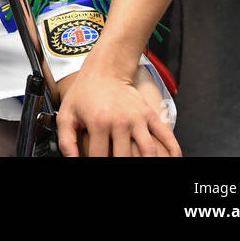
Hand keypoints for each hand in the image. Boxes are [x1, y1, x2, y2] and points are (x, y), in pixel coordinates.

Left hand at [55, 66, 179, 156]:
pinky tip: (171, 160)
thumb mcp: (67, 114)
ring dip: (148, 162)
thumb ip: (67, 141)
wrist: (105, 70)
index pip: (100, 157)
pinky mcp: (151, 115)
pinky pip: (167, 137)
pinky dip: (173, 152)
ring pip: (149, 152)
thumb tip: (72, 161)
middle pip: (125, 158)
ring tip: (145, 168)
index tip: (97, 168)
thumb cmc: (84, 94)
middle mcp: (121, 122)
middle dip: (123, 166)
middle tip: (122, 170)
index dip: (97, 166)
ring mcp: (138, 119)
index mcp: (98, 123)